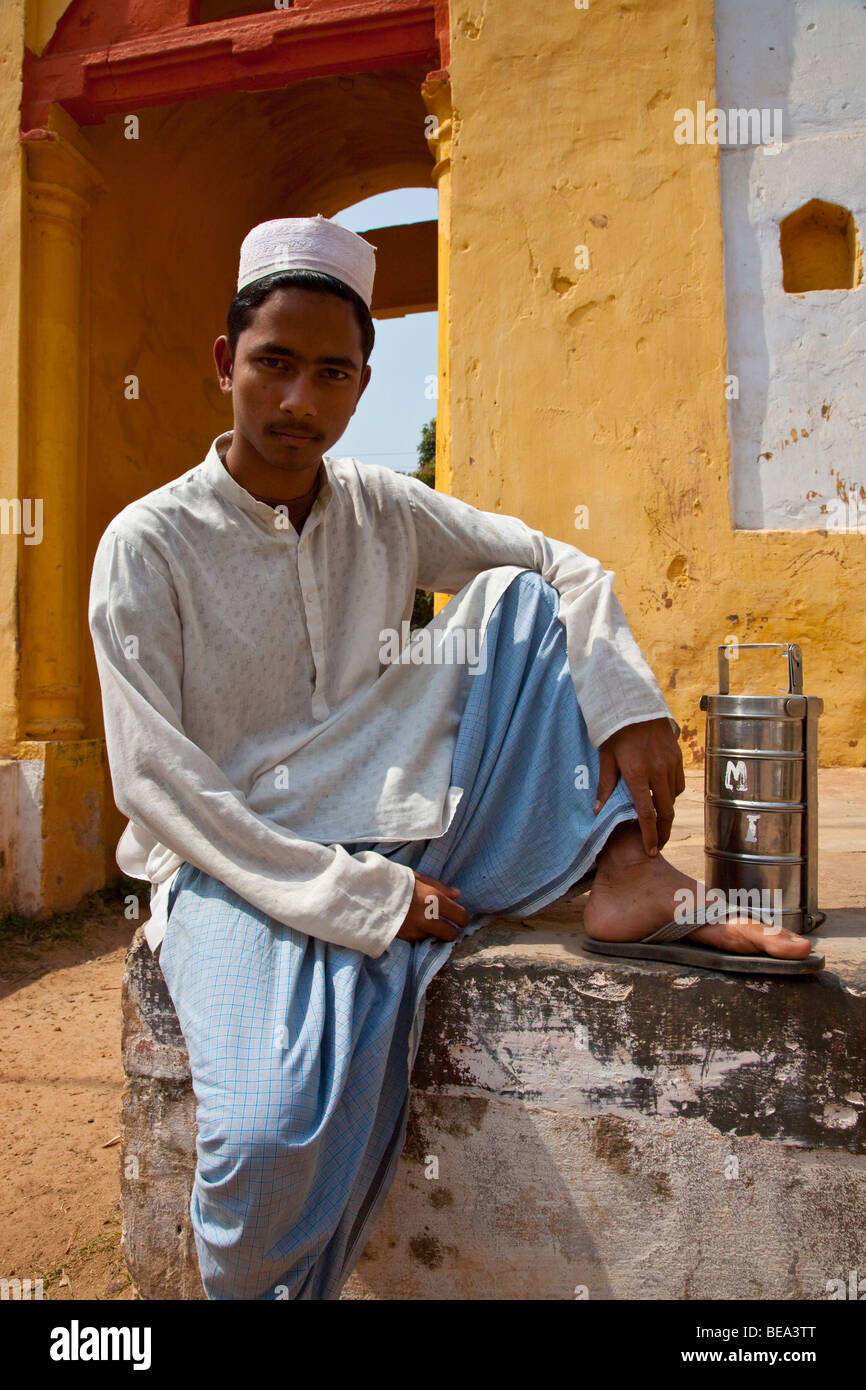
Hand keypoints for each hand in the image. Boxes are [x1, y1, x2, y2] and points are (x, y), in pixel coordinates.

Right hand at [395, 871, 470, 941]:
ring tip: (423, 920)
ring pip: (434, 937)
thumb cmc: (393, 880)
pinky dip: (419, 932)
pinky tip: (411, 923)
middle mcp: (429, 918)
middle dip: (451, 930)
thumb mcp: (418, 878)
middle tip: (446, 924)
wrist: (367, 895)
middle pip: (451, 934)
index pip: (461, 917)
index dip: (463, 918)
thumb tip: (457, 895)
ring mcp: (417, 930)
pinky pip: (419, 938)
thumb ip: (440, 887)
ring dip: (433, 931)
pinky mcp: (406, 938)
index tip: (459, 917)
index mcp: (435, 900)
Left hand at [594, 717, 684, 856]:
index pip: (647, 813)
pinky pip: (679, 783)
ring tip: (659, 821)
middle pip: (666, 811)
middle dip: (663, 831)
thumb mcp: (606, 758)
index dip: (649, 835)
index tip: (651, 850)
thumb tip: (597, 811)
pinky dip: (672, 794)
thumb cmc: (616, 733)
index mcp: (637, 774)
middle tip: (659, 844)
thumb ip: (605, 785)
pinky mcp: (678, 757)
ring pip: (674, 798)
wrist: (635, 705)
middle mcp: (657, 771)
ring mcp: (670, 764)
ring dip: (667, 812)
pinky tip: (663, 796)